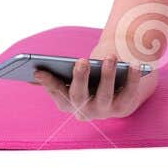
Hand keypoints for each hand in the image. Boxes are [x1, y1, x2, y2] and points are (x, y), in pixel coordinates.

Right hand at [35, 56, 160, 121]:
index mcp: (68, 103)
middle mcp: (83, 111)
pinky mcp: (123, 108)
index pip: (56, 92)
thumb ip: (59, 76)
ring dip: (107, 75)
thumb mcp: (77, 78)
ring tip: (110, 57)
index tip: (38, 70)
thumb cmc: (93, 81)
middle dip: (79, 78)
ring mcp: (104, 111)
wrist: (121, 93)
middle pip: (78, 96)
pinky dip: (132, 79)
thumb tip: (34, 73)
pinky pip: (128, 93)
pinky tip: (134, 65)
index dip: (47, 82)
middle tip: (81, 61)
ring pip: (104, 95)